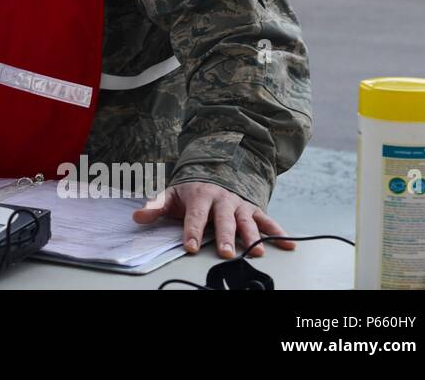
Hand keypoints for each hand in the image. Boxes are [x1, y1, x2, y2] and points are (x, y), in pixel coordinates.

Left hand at [132, 182, 295, 258]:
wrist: (216, 170)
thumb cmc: (191, 190)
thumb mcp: (171, 195)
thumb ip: (155, 206)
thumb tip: (137, 217)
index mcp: (201, 196)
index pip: (195, 216)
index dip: (191, 231)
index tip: (189, 246)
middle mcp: (222, 200)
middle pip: (223, 221)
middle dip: (225, 236)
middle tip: (225, 253)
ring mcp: (240, 204)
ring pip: (246, 222)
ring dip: (252, 236)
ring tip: (256, 252)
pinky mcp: (253, 209)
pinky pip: (267, 220)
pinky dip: (278, 232)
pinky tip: (288, 244)